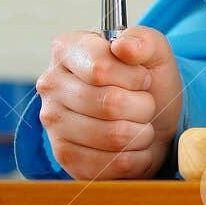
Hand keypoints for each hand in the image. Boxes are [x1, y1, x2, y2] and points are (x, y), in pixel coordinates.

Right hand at [36, 26, 183, 179]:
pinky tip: (133, 145)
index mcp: (67, 50)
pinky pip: (112, 163)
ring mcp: (53, 123)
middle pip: (110, 104)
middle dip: (143, 106)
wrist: (150, 120)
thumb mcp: (154, 53)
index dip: (134, 77)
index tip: (142, 79)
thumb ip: (143, 41)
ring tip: (140, 124)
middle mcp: (51, 85)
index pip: (100, 68)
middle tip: (145, 104)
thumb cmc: (146, 83)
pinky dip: (137, 157)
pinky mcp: (65, 157)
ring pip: (114, 135)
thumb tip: (123, 46)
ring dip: (142, 132)